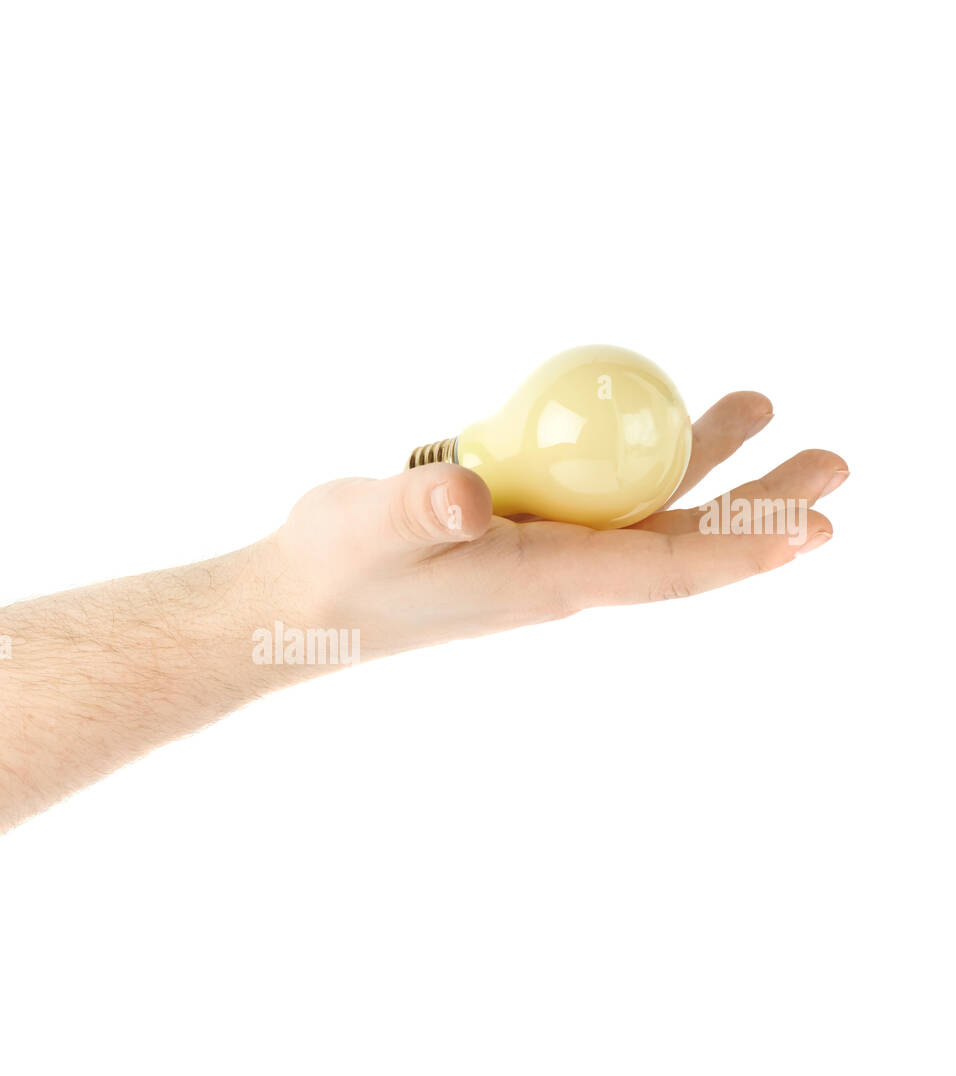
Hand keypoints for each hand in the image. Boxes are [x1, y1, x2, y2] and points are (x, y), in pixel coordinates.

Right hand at [264, 393, 846, 658]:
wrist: (300, 604)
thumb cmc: (336, 569)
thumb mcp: (371, 526)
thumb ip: (421, 504)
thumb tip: (471, 490)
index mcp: (547, 580)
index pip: (668, 570)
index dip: (747, 550)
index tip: (818, 525)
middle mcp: (560, 572)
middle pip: (683, 542)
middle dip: (761, 505)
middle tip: (834, 462)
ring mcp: (540, 552)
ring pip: (647, 511)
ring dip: (709, 467)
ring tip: (759, 411)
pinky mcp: (515, 532)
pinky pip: (599, 496)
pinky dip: (640, 459)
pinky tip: (644, 420)